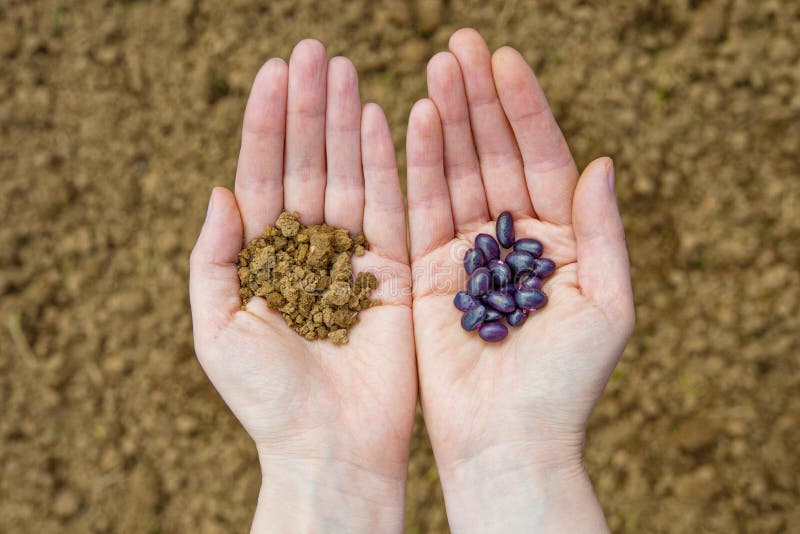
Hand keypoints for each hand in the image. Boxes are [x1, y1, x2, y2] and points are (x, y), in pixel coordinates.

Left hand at [189, 40, 415, 531]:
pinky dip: (385, 163)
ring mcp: (354, 257)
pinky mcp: (396, 271)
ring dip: (345, 121)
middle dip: (308, 108)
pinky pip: (391, 207)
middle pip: (306, 164)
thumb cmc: (267, 398)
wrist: (331, 446)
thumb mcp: (217, 328)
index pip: (263, 177)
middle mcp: (309, 249)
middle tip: (315, 49)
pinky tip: (381, 118)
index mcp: (264, 258)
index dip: (266, 125)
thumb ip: (213, 258)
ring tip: (344, 69)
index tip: (273, 72)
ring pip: (347, 175)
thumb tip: (219, 191)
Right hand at [407, 29, 634, 531]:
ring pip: (456, 172)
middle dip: (479, 100)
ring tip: (436, 67)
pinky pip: (421, 207)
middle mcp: (511, 238)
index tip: (505, 60)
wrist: (507, 441)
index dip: (525, 111)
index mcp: (560, 240)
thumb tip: (601, 161)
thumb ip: (604, 232)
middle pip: (495, 155)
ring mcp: (466, 252)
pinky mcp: (426, 271)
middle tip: (460, 43)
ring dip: (446, 120)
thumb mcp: (607, 306)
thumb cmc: (565, 384)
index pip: (543, 160)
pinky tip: (410, 118)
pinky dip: (417, 165)